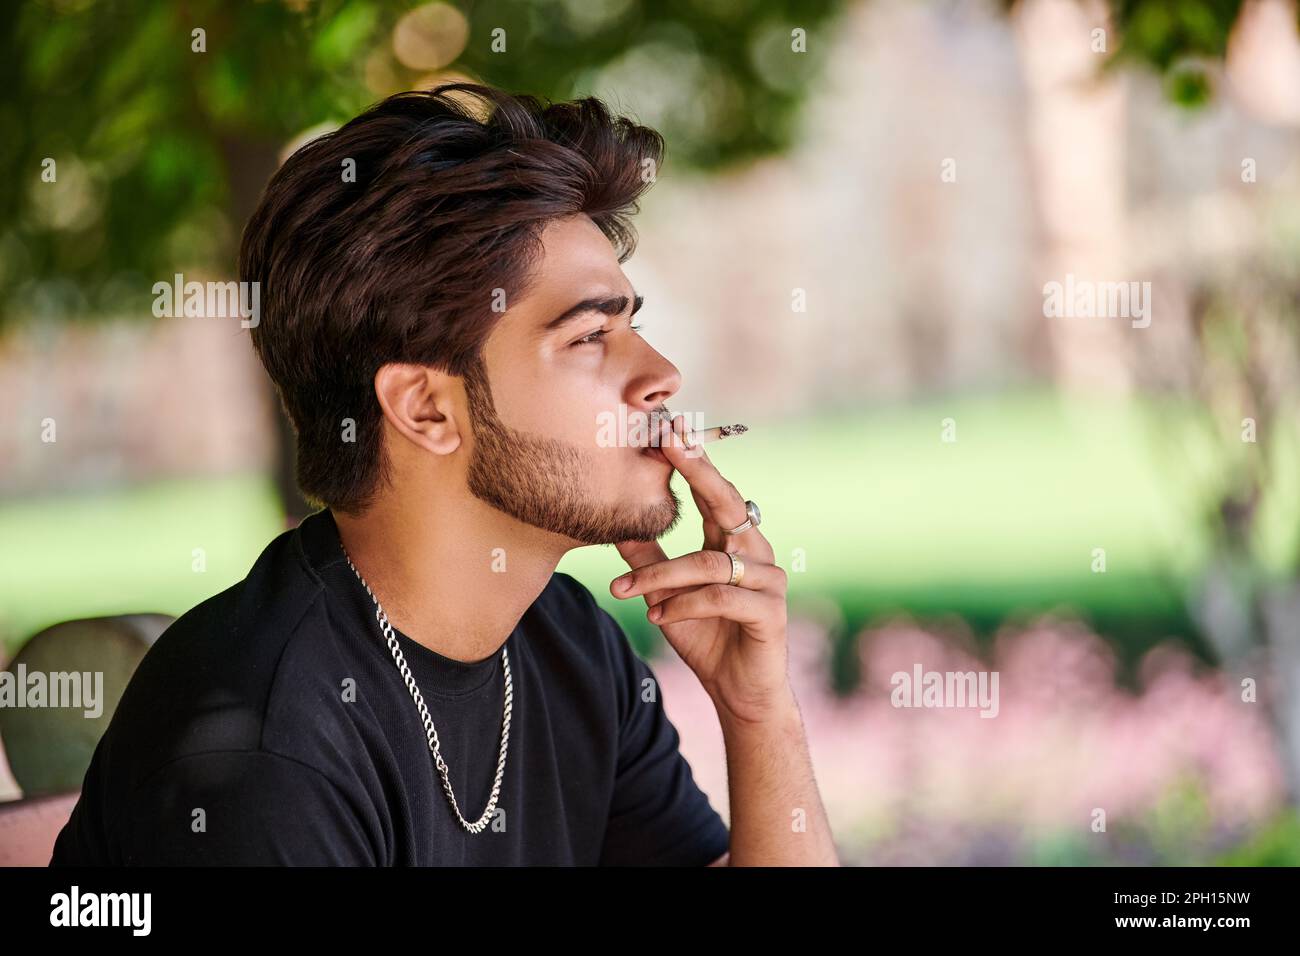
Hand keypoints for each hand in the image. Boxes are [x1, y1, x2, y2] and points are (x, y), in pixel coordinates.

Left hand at [611, 413, 792, 726]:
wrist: (737, 690)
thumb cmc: (704, 635)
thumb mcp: (665, 592)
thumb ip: (646, 556)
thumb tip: (611, 520)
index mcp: (733, 539)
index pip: (712, 491)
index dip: (692, 460)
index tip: (668, 429)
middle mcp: (756, 550)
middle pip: (727, 502)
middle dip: (698, 470)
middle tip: (670, 442)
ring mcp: (768, 579)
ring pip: (708, 562)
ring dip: (660, 575)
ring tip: (623, 591)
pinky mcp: (770, 611)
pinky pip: (721, 597)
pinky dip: (683, 605)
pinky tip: (657, 616)